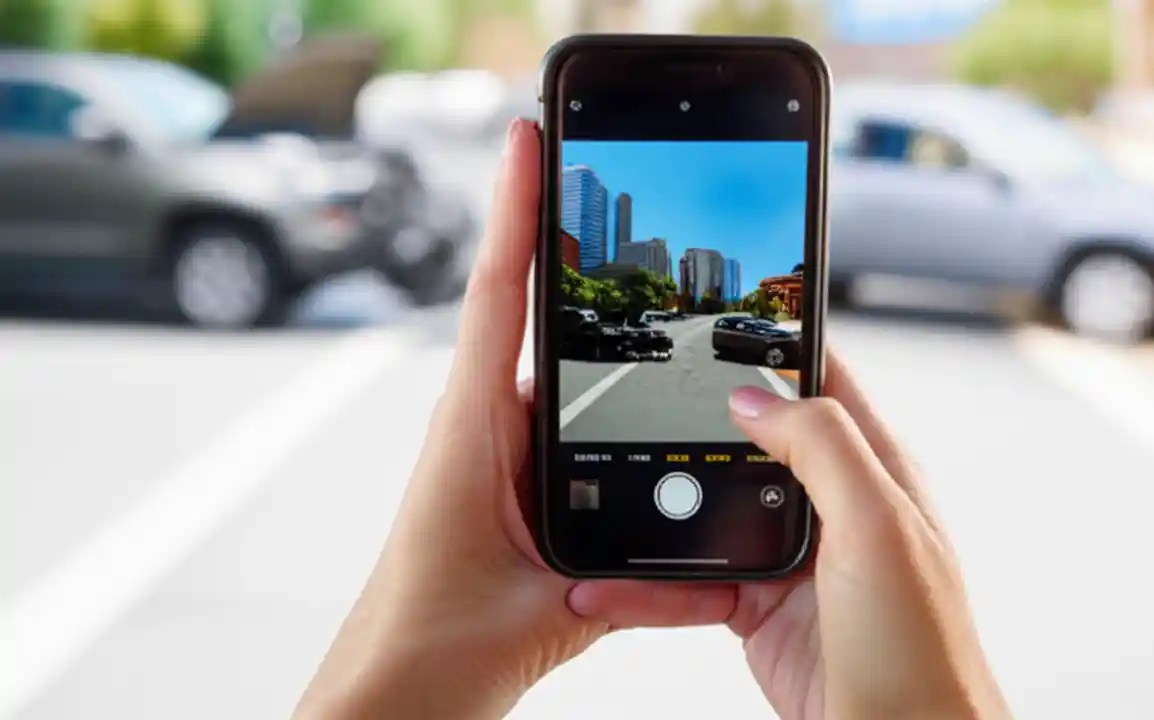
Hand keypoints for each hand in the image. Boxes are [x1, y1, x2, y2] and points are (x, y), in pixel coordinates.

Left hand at [294, 120, 734, 718]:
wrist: (395, 690)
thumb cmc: (434, 647)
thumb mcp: (546, 609)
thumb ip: (619, 579)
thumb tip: (687, 552)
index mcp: (473, 435)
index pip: (499, 300)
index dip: (518, 213)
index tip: (529, 142)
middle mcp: (479, 426)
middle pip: (522, 305)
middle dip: (557, 230)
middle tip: (595, 164)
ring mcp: (493, 447)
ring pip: (540, 354)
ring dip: (573, 299)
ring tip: (623, 241)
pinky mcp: (508, 473)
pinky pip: (553, 402)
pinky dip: (587, 368)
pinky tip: (624, 363)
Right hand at [572, 357, 1009, 718]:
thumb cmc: (921, 652)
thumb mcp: (877, 528)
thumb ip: (822, 448)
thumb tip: (757, 393)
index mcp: (872, 470)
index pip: (822, 381)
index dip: (776, 345)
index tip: (720, 318)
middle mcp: (831, 507)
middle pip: (748, 442)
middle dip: (690, 424)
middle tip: (629, 402)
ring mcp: (791, 559)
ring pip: (706, 513)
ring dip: (656, 512)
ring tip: (603, 499)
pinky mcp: (756, 609)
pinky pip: (690, 582)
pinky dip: (648, 585)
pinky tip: (613, 585)